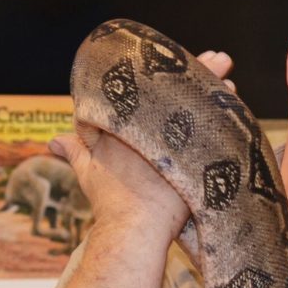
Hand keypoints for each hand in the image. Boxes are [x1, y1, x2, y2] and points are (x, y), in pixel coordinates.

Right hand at [47, 48, 236, 240]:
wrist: (131, 230)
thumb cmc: (110, 206)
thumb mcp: (89, 175)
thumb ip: (74, 152)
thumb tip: (53, 141)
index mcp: (128, 125)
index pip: (150, 93)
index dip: (167, 79)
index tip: (177, 63)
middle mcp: (152, 130)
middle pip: (179, 95)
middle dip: (199, 73)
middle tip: (220, 57)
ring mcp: (175, 144)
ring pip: (200, 109)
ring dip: (215, 92)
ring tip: (229, 75)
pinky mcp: (195, 161)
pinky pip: (215, 132)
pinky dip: (225, 119)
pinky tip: (235, 105)